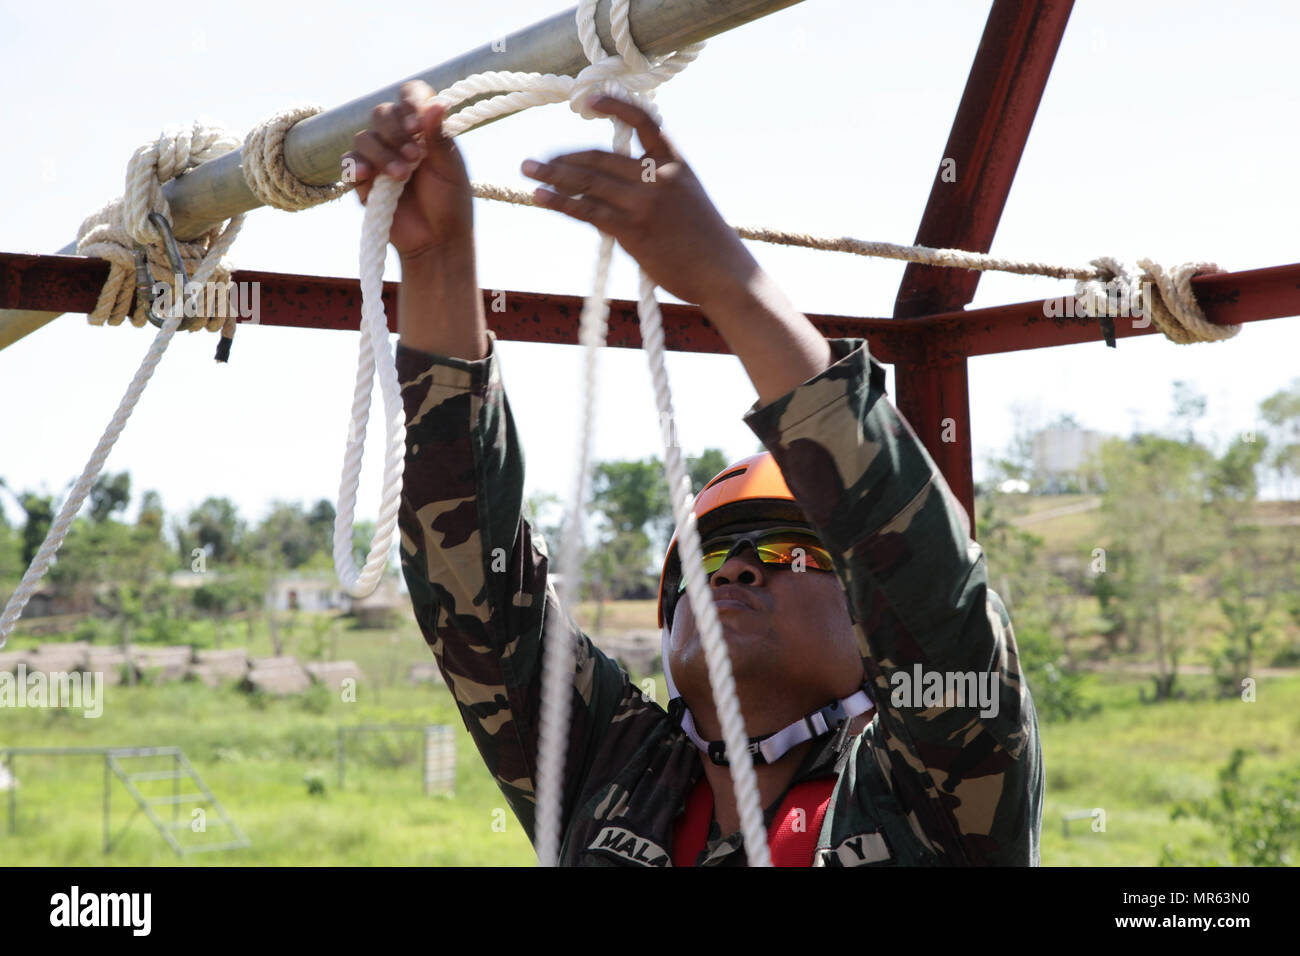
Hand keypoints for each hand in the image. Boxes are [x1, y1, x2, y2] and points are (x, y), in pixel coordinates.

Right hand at [343, 80, 473, 261]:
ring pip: (365, 137)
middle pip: (382, 113)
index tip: (418, 124)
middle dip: (396, 133)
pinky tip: (367, 176)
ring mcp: (379, 157)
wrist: (437, 241)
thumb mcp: (450, 168)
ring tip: (402, 176)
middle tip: (415, 157)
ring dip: (382, 154)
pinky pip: (350, 163)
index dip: (410, 103)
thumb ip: (439, 136)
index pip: (410, 95)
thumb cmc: (450, 203)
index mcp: (424, 128)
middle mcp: (399, 137)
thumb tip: (437, 103)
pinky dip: (356, 166)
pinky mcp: (365, 180)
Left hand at [520, 96, 757, 309]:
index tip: (588, 101)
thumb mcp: (688, 201)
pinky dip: (560, 202)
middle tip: (537, 160)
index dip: (614, 107)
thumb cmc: (706, 245)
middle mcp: (658, 176)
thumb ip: (655, 187)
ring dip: (552, 175)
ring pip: (588, 181)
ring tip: (527, 170)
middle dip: (563, 157)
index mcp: (675, 163)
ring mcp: (644, 203)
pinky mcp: (632, 230)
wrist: (724, 274)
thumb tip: (611, 190)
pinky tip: (540, 197)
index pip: (642, 122)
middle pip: (599, 156)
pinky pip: (587, 211)